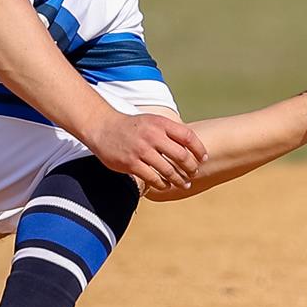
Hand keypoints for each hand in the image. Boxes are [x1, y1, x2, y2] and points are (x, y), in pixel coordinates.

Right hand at [88, 111, 205, 190]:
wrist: (103, 128)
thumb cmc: (132, 126)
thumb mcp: (153, 121)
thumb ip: (170, 130)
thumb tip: (193, 144)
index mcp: (161, 124)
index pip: (188, 136)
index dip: (199, 149)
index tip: (203, 159)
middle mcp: (152, 136)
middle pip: (181, 155)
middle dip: (191, 168)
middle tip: (194, 173)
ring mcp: (141, 150)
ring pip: (168, 170)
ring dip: (179, 179)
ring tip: (184, 184)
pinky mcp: (131, 163)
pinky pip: (152, 178)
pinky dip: (162, 184)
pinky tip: (166, 185)